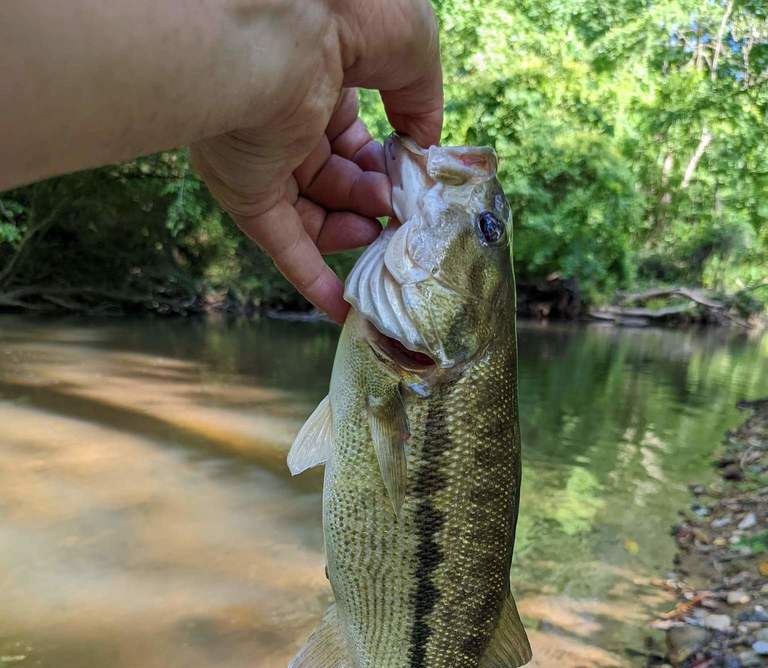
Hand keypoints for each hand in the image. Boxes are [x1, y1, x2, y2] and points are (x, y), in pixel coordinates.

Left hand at [190, 1, 441, 323]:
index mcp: (321, 79)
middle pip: (337, 180)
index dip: (389, 163)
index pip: (355, 137)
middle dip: (375, 199)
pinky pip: (281, 245)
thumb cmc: (351, 13)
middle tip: (402, 212)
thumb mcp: (412, 50)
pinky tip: (344, 309)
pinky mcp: (246, 193)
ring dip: (353, 235)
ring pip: (315, 215)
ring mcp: (264, 159)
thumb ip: (423, 103)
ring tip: (382, 235)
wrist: (277, 22)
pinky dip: (311, 278)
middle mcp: (288, 120)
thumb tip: (424, 150)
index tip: (416, 181)